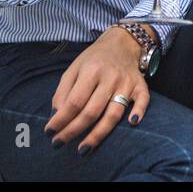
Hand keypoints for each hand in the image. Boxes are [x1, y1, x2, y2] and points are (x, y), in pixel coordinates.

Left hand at [46, 26, 149, 154]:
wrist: (122, 42)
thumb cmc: (94, 60)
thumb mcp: (74, 69)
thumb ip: (63, 92)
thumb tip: (57, 116)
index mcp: (91, 71)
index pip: (74, 102)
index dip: (61, 120)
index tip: (49, 132)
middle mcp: (110, 77)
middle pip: (92, 111)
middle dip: (73, 131)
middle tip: (59, 144)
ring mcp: (127, 82)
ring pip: (114, 113)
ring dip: (98, 134)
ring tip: (83, 149)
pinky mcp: (141, 86)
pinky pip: (143, 100)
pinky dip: (139, 111)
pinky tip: (132, 124)